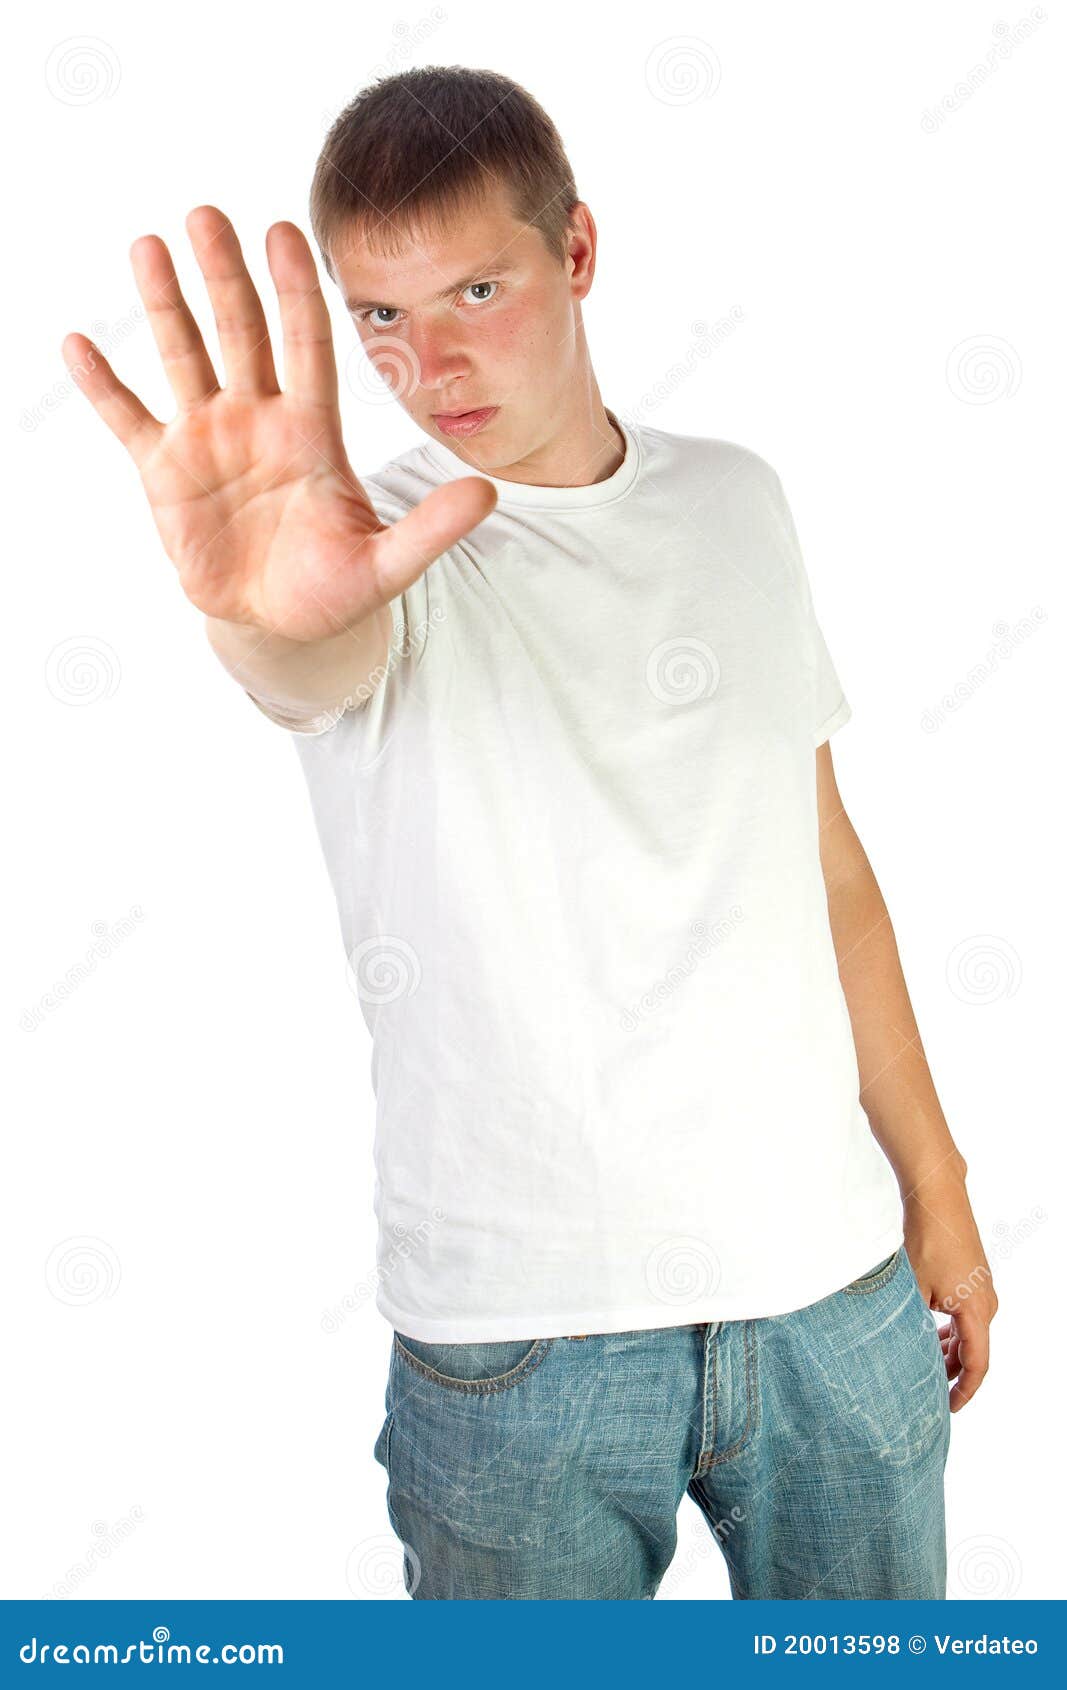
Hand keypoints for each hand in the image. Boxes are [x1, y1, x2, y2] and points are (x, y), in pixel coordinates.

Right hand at [61, 205, 495, 641]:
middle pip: (241, 331)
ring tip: (148, 245)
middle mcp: (258, 418)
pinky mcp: (165, 470)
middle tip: (207, 213)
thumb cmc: (335, 589)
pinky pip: (129, 417)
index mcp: (311, 430)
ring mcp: (209, 438)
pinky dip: (103, 385)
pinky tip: (78, 343)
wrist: (282, 626)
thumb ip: (431, 528)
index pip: (306, 343)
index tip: (286, 232)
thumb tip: (489, 494)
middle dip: (224, 274)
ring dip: (166, 303)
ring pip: (184, 355)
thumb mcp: (387, 565)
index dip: (296, 290)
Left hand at [903, 1168, 998, 1413]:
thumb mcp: (912, 1290)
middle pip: (971, 1350)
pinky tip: (923, 1330)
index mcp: (977, 1312)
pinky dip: (946, 1327)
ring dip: (944, 1347)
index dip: (964, 1392)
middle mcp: (987, 1303)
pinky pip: (963, 1313)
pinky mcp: (972, 1276)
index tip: (948, 1409)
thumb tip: (902, 1356)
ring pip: (966, 1332)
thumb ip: (914, 1326)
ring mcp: (981, 1288)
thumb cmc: (924, 1241)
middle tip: (921, 1387)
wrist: (937, 1197)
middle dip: (947, 1370)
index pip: (976, 1364)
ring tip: (916, 1358)